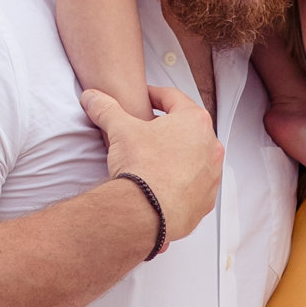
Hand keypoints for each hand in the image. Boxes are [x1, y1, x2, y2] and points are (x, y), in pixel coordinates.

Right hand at [83, 85, 222, 241]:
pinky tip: (163, 184)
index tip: (146, 98)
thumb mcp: (120, 130)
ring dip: (178, 155)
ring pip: (195, 157)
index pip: (174, 98)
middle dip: (168, 127)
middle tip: (149, 130)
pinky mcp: (205, 199)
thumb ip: (106, 109)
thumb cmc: (142, 168)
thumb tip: (94, 99)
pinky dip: (182, 181)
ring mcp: (211, 174)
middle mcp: (210, 146)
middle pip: (188, 128)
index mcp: (195, 121)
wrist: (146, 211)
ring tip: (155, 159)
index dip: (155, 95)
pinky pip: (194, 184)